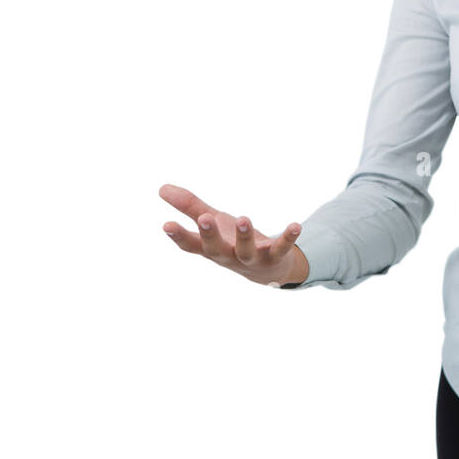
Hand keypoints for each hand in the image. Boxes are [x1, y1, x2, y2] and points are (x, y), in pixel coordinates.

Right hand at [159, 183, 306, 286]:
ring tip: (244, 218)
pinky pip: (281, 247)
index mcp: (211, 248)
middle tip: (205, 218)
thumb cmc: (232, 242)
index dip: (179, 236)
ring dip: (245, 235)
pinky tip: (296, 225)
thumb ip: (190, 207)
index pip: (191, 245)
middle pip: (216, 249)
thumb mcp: (213, 222)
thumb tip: (162, 187)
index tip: (166, 225)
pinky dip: (288, 237)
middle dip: (210, 234)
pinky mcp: (274, 256)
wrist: (266, 271)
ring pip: (246, 251)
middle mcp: (228, 256)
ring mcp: (251, 259)